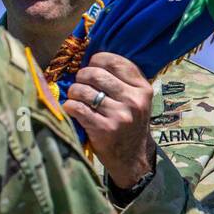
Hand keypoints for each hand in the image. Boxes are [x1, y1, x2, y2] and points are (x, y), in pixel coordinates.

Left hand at [62, 52, 154, 188]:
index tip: (91, 67)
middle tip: (80, 84)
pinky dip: (69, 106)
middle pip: (95, 73)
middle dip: (81, 76)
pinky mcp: (104, 129)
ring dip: (73, 92)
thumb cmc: (128, 122)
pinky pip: (77, 108)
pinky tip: (72, 109)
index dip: (96, 60)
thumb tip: (90, 56)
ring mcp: (120, 116)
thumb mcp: (135, 99)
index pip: (114, 61)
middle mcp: (134, 100)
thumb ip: (121, 79)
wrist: (132, 157)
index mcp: (143, 88)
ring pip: (83, 90)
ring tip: (76, 98)